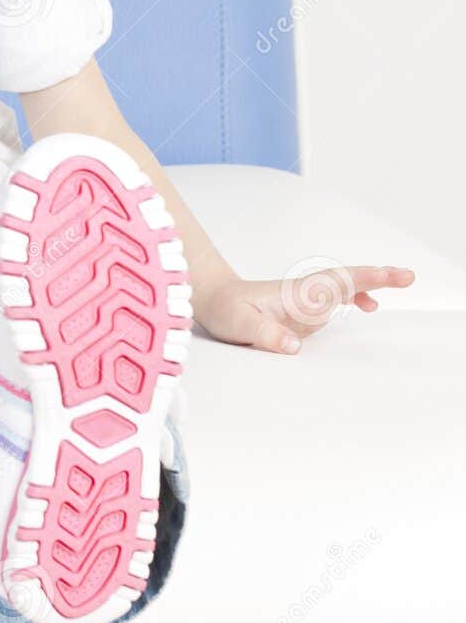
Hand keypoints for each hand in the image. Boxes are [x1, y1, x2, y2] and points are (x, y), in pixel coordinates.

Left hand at [195, 265, 415, 354]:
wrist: (214, 300)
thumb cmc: (225, 309)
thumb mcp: (240, 323)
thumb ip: (265, 334)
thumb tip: (293, 347)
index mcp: (296, 294)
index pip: (336, 282)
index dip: (364, 279)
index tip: (388, 275)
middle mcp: (307, 294)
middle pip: (348, 280)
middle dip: (377, 277)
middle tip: (408, 276)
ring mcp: (308, 301)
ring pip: (346, 287)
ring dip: (373, 285)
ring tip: (402, 283)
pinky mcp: (304, 311)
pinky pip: (337, 299)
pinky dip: (356, 299)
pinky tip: (369, 308)